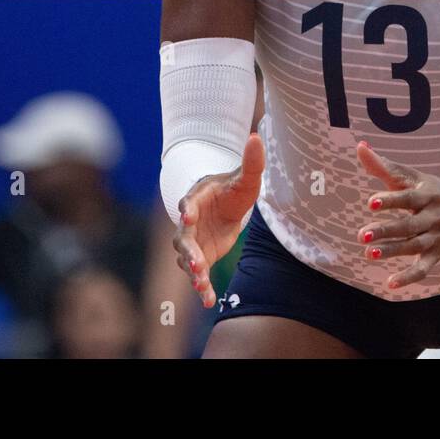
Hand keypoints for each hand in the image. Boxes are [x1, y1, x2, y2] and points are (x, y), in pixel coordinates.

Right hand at [172, 134, 263, 307]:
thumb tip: (257, 136)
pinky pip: (198, 275)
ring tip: (201, 284)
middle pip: (183, 237)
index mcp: (197, 198)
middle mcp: (188, 222)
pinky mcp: (200, 258)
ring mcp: (192, 242)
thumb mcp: (246, 178)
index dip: (187, 207)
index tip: (187, 214)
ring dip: (192, 272)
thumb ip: (251, 162)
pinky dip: (202, 288)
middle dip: (188, 251)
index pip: (188, 202)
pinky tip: (210, 302)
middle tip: (196, 264)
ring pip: (186, 259)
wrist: (226, 206)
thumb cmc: (233, 189)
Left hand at [355, 140, 439, 291]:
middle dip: (386, 230)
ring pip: (413, 247)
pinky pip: (424, 268)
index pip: (408, 198)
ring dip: (392, 251)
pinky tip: (390, 283)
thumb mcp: (411, 177)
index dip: (390, 201)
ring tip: (368, 253)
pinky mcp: (436, 254)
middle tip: (362, 234)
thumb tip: (360, 147)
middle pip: (409, 226)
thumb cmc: (429, 191)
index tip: (370, 203)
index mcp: (428, 194)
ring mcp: (436, 237)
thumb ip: (384, 165)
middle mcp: (434, 217)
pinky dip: (409, 277)